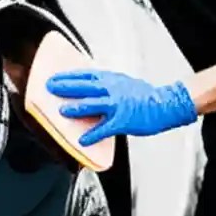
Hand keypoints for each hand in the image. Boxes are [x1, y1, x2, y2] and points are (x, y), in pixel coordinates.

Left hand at [47, 69, 197, 145]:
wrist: (165, 105)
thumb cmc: (146, 96)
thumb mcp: (124, 83)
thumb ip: (107, 85)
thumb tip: (93, 86)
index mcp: (112, 80)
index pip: (85, 75)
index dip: (69, 75)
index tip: (55, 76)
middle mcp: (113, 90)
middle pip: (84, 86)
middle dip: (66, 87)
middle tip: (50, 87)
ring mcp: (118, 105)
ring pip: (92, 105)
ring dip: (76, 108)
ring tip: (62, 111)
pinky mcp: (123, 120)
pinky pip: (104, 128)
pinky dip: (92, 135)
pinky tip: (83, 140)